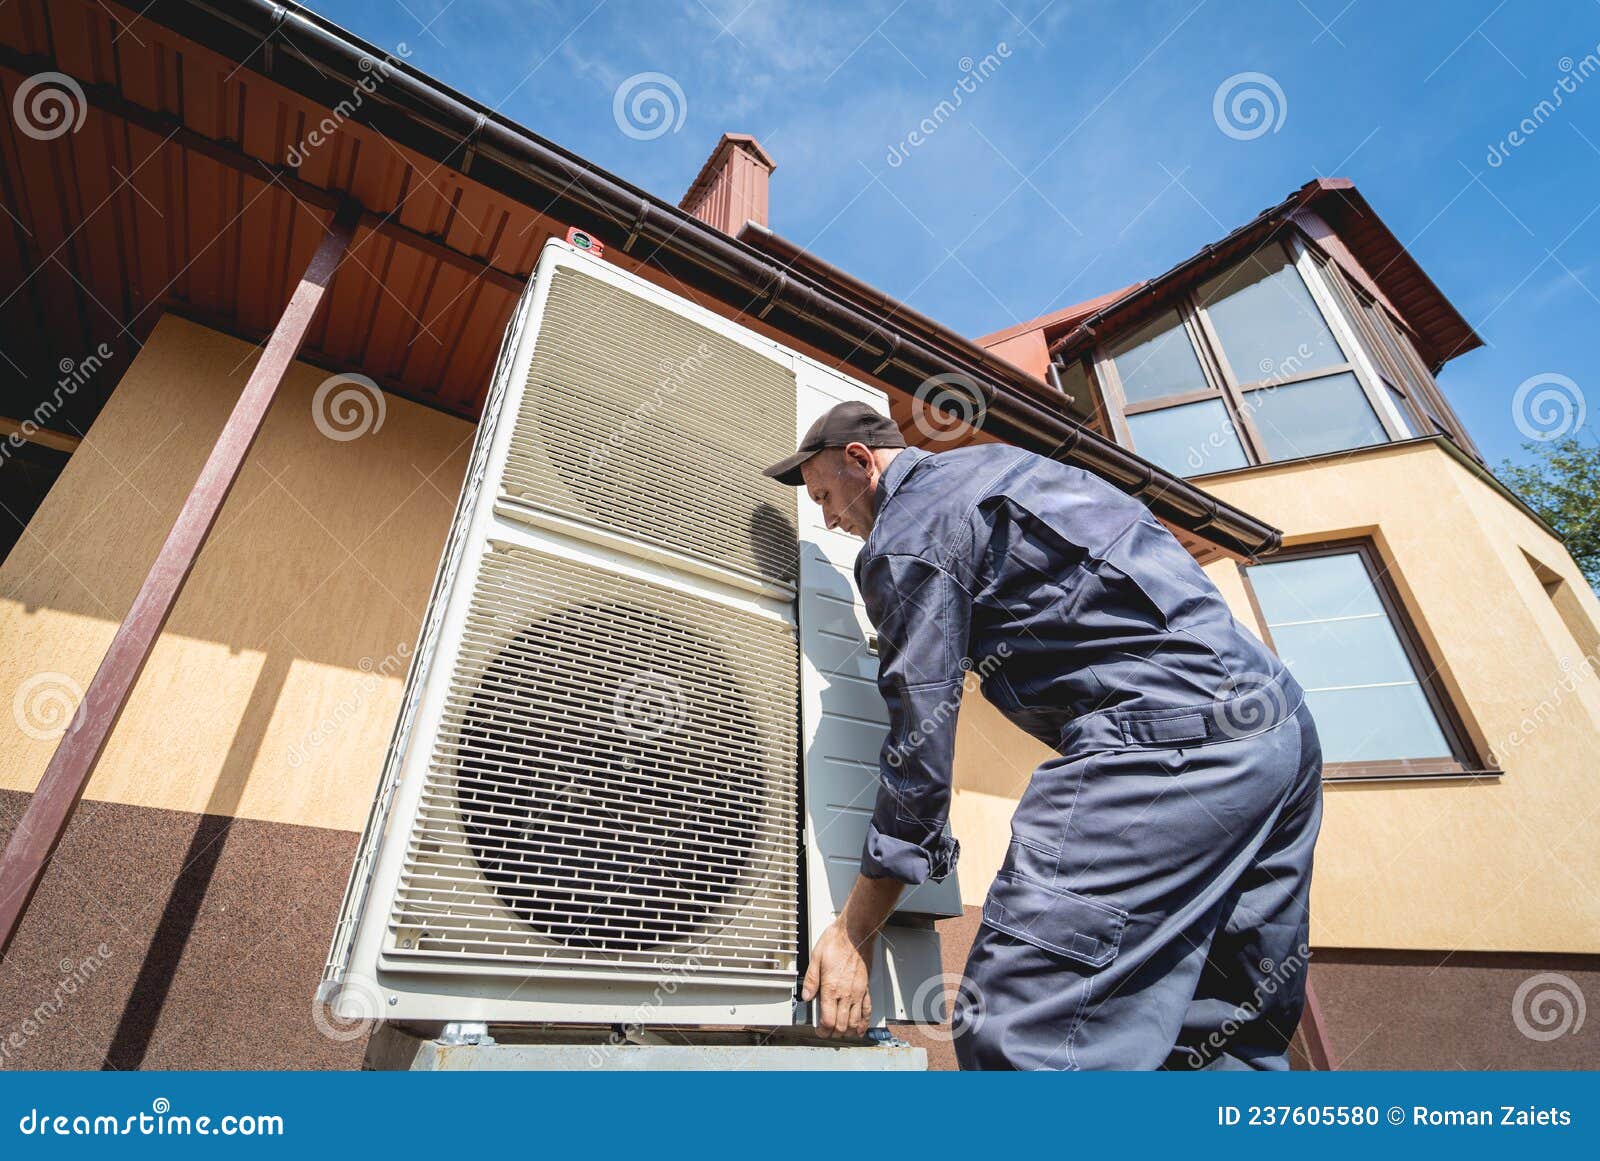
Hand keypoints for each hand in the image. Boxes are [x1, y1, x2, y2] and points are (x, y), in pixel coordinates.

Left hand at [801, 918, 874, 1038]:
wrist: (856, 933)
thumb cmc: (837, 941)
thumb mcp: (816, 958)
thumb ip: (811, 980)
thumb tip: (805, 996)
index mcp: (831, 987)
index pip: (828, 1020)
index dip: (823, 1031)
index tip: (819, 1031)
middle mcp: (846, 993)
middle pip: (841, 1025)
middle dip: (833, 1034)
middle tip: (827, 1034)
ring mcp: (858, 992)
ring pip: (854, 1021)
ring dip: (847, 1031)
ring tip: (841, 1034)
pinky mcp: (866, 988)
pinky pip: (867, 1010)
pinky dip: (864, 1022)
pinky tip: (860, 1027)